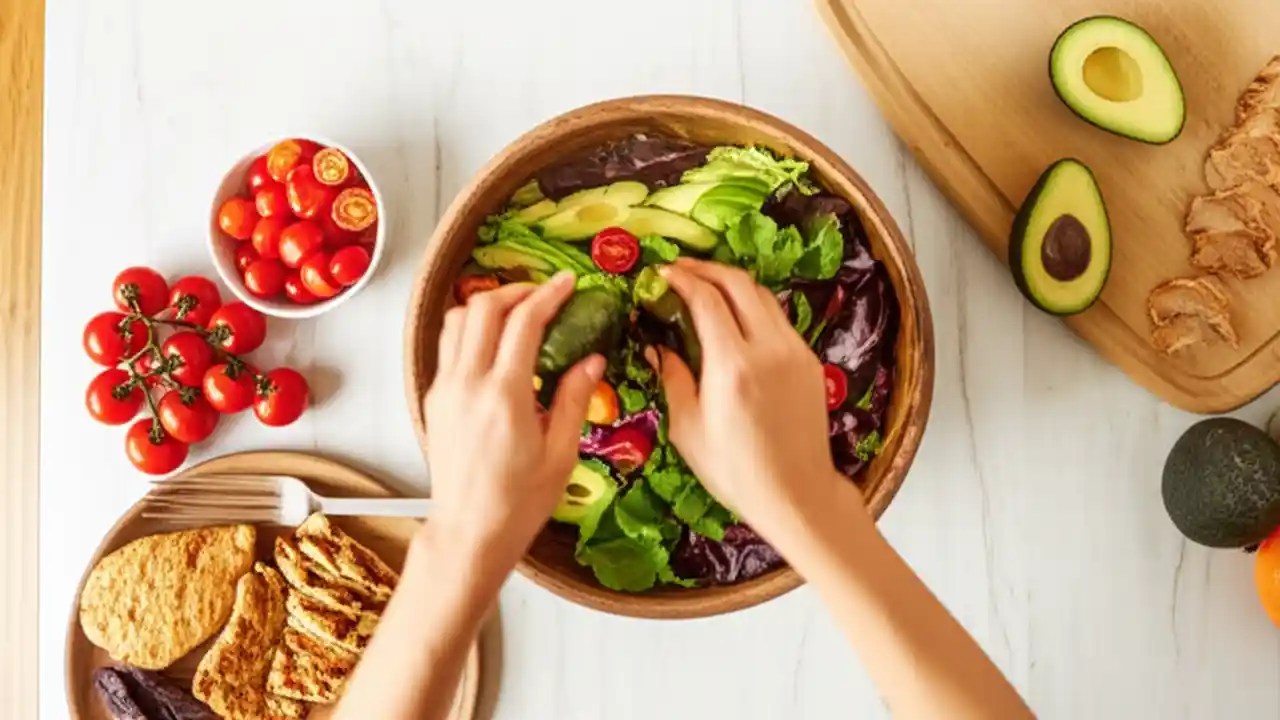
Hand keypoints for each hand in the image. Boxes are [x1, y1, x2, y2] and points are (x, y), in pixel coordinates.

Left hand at [423, 272, 604, 564]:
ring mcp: (445, 390)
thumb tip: (592, 359)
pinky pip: (447, 347)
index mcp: (504, 395)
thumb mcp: (561, 453)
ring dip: (487, 307)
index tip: (567, 284)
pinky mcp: (434, 400)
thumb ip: (575, 399)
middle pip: (482, 307)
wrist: (469, 534)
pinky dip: (470, 331)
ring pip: (456, 321)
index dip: (547, 295)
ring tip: (516, 314)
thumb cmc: (518, 504)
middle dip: (516, 291)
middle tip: (543, 295)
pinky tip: (494, 346)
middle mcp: (467, 385)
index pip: (523, 322)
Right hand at [655, 259, 854, 537]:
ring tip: (706, 285)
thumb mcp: (688, 429)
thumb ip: (674, 379)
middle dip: (706, 269)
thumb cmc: (735, 471)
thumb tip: (658, 346)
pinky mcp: (809, 360)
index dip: (681, 279)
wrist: (797, 493)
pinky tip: (736, 317)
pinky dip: (753, 306)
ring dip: (732, 282)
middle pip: (738, 283)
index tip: (661, 273)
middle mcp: (767, 349)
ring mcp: (794, 352)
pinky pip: (778, 318)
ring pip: (763, 295)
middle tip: (681, 269)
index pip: (706, 299)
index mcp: (731, 366)